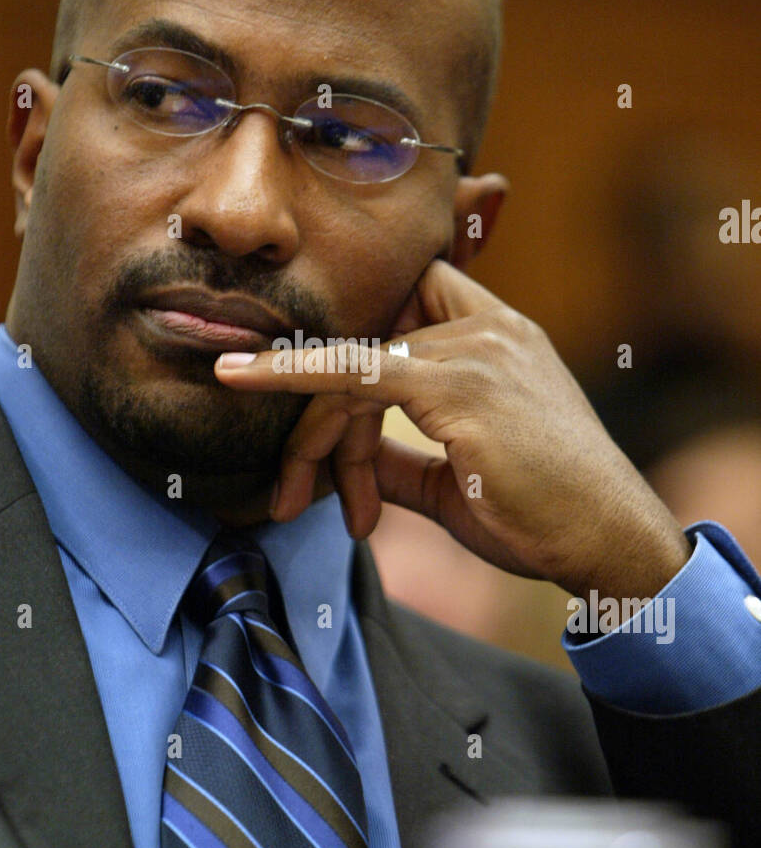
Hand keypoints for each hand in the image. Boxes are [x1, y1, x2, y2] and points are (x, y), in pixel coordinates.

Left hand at [214, 260, 690, 601]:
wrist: (607, 543)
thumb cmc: (543, 514)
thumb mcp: (456, 478)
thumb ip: (401, 458)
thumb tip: (348, 461)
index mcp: (498, 338)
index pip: (404, 304)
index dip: (349, 340)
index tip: (293, 380)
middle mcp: (487, 328)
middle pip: (365, 343)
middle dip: (316, 413)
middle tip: (291, 492)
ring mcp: (473, 348)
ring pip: (351, 369)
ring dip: (312, 440)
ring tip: (293, 505)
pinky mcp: (457, 382)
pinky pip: (353, 370)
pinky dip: (290, 373)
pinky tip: (241, 378)